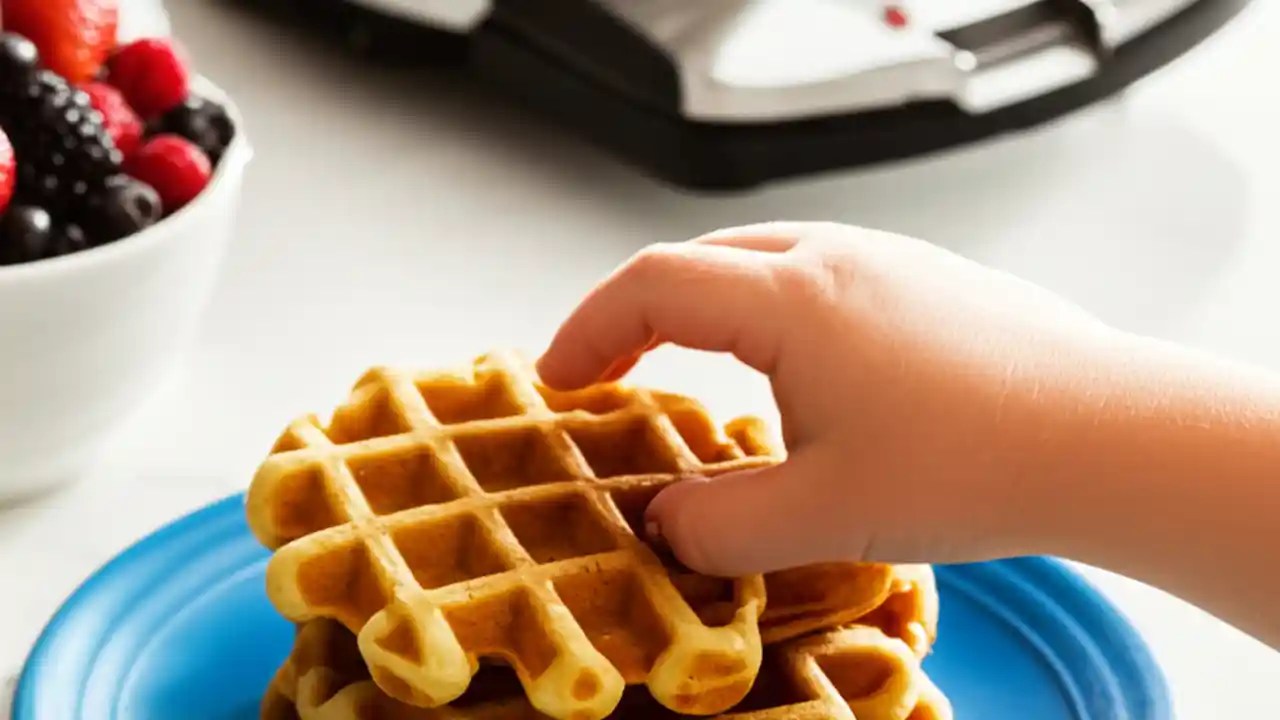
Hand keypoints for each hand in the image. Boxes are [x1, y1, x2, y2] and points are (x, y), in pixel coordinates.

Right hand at [537, 221, 1130, 574]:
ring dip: (704, 310)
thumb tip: (666, 525)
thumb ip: (720, 526)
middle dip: (634, 315)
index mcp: (789, 298)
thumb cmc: (977, 462)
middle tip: (605, 373)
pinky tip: (791, 373)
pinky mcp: (928, 284)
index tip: (557, 378)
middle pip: (699, 261)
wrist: (1110, 438)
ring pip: (761, 261)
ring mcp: (888, 263)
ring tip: (685, 369)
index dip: (586, 329)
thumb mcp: (823, 515)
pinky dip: (767, 314)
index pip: (651, 286)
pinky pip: (819, 278)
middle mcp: (834, 260)